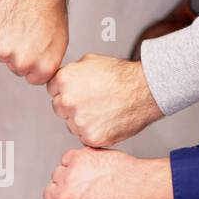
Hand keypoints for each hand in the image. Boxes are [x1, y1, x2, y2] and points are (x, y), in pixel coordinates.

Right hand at [0, 0, 67, 84]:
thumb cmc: (52, 9)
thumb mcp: (58, 44)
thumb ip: (45, 63)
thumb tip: (36, 71)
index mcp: (41, 69)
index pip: (31, 78)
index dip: (33, 62)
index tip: (35, 48)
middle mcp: (21, 63)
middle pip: (14, 66)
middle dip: (18, 52)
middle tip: (26, 31)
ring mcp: (2, 49)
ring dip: (5, 41)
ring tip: (18, 22)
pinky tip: (8, 16)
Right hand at [39, 148, 172, 198]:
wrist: (141, 192)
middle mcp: (63, 198)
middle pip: (49, 193)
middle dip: (62, 194)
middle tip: (83, 195)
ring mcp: (69, 176)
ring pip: (57, 174)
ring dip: (69, 177)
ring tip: (90, 182)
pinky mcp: (78, 158)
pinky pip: (67, 158)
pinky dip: (76, 162)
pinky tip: (91, 170)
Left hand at [46, 54, 162, 147]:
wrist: (145, 90)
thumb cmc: (122, 75)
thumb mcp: (90, 61)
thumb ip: (71, 72)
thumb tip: (61, 78)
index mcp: (64, 80)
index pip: (52, 90)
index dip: (66, 90)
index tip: (79, 91)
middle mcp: (67, 101)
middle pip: (59, 108)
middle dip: (71, 106)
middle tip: (92, 102)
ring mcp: (78, 121)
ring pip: (71, 124)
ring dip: (82, 120)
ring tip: (102, 110)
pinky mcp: (90, 137)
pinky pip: (84, 137)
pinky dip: (94, 132)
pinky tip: (106, 121)